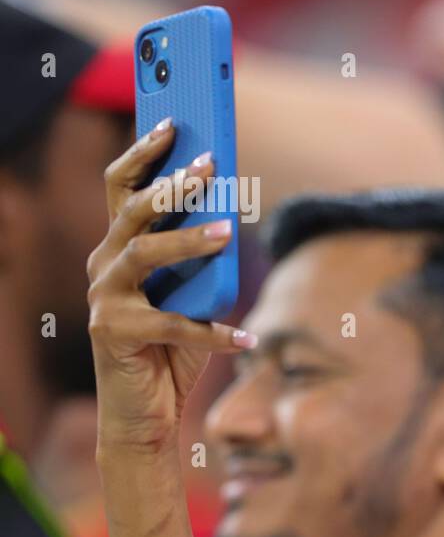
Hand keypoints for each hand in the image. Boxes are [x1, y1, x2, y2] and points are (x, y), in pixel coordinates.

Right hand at [88, 119, 253, 453]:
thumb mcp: (194, 295)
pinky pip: (172, 325)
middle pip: (133, 211)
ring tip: (228, 231)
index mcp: (119, 248)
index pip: (122, 188)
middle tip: (210, 164)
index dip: (144, 153)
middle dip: (171, 184)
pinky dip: (214, 333)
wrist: (145, 414)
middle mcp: (104, 266)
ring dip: (188, 239)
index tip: (173, 122)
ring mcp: (105, 299)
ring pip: (144, 253)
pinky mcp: (115, 334)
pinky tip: (246, 339)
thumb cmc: (174, 348)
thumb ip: (204, 259)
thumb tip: (231, 216)